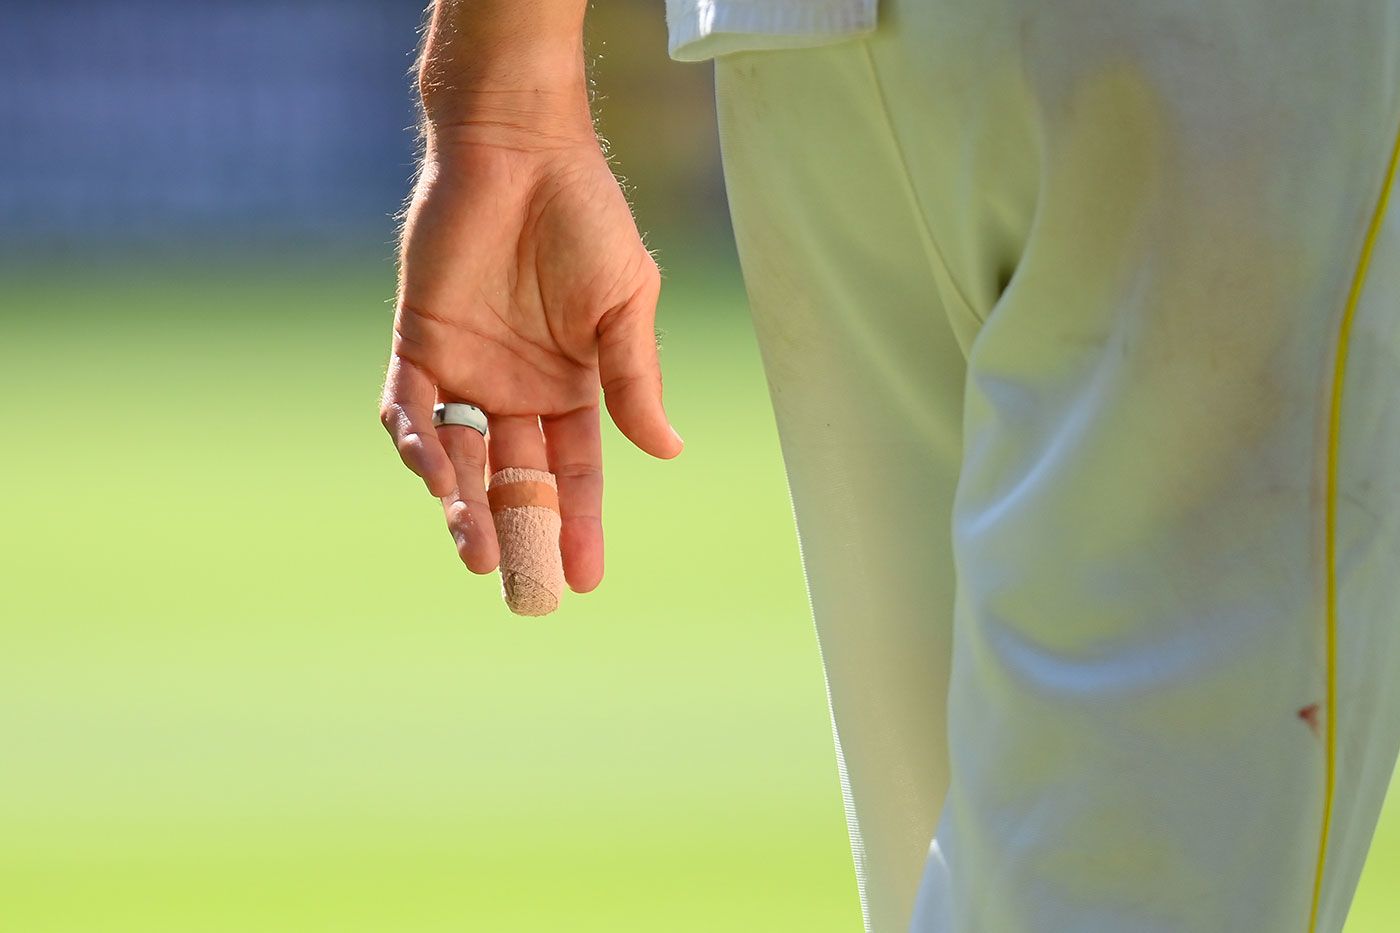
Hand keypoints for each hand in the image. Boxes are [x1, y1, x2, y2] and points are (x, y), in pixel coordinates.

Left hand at [380, 120, 682, 594]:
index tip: (585, 580)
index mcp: (573, 387)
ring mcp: (467, 370)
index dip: (580, 526)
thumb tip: (668, 453)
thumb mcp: (624, 308)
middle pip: (516, 480)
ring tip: (478, 551)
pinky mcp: (420, 341)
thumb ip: (633, 382)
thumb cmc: (585, 219)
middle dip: (520, 534)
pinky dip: (421, 445)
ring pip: (462, 459)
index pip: (575, 473)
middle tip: (524, 589)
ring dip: (467, 506)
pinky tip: (440, 478)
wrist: (520, 149)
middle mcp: (518, 389)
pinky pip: (412, 409)